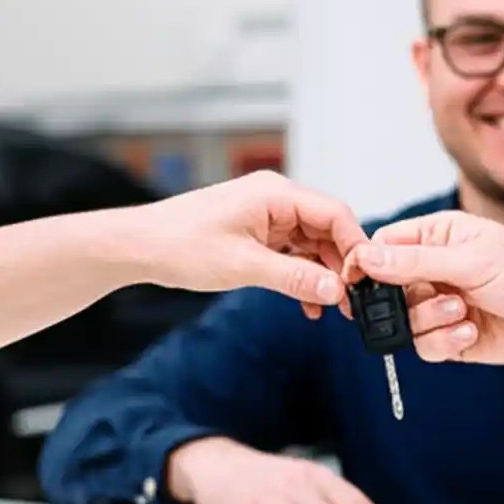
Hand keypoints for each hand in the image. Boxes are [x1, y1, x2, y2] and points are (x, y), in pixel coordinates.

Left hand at [115, 171, 366, 318]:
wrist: (139, 247)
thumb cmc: (179, 243)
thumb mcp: (242, 266)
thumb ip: (293, 278)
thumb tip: (334, 291)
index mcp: (275, 194)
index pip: (335, 213)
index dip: (355, 246)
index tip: (363, 279)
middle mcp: (276, 201)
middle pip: (328, 230)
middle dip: (342, 267)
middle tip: (353, 302)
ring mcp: (268, 218)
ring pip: (313, 246)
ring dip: (324, 277)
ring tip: (334, 309)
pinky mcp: (259, 236)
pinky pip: (294, 256)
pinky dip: (304, 279)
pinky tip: (309, 305)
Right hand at [346, 211, 503, 372]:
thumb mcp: (472, 260)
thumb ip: (416, 261)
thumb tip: (366, 256)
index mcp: (436, 236)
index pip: (383, 245)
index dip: (368, 262)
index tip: (360, 280)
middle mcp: (432, 270)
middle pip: (386, 288)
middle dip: (403, 300)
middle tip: (430, 300)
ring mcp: (439, 304)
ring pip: (403, 321)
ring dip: (430, 321)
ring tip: (463, 314)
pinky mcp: (448, 336)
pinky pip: (424, 346)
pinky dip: (443, 341)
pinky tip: (470, 332)